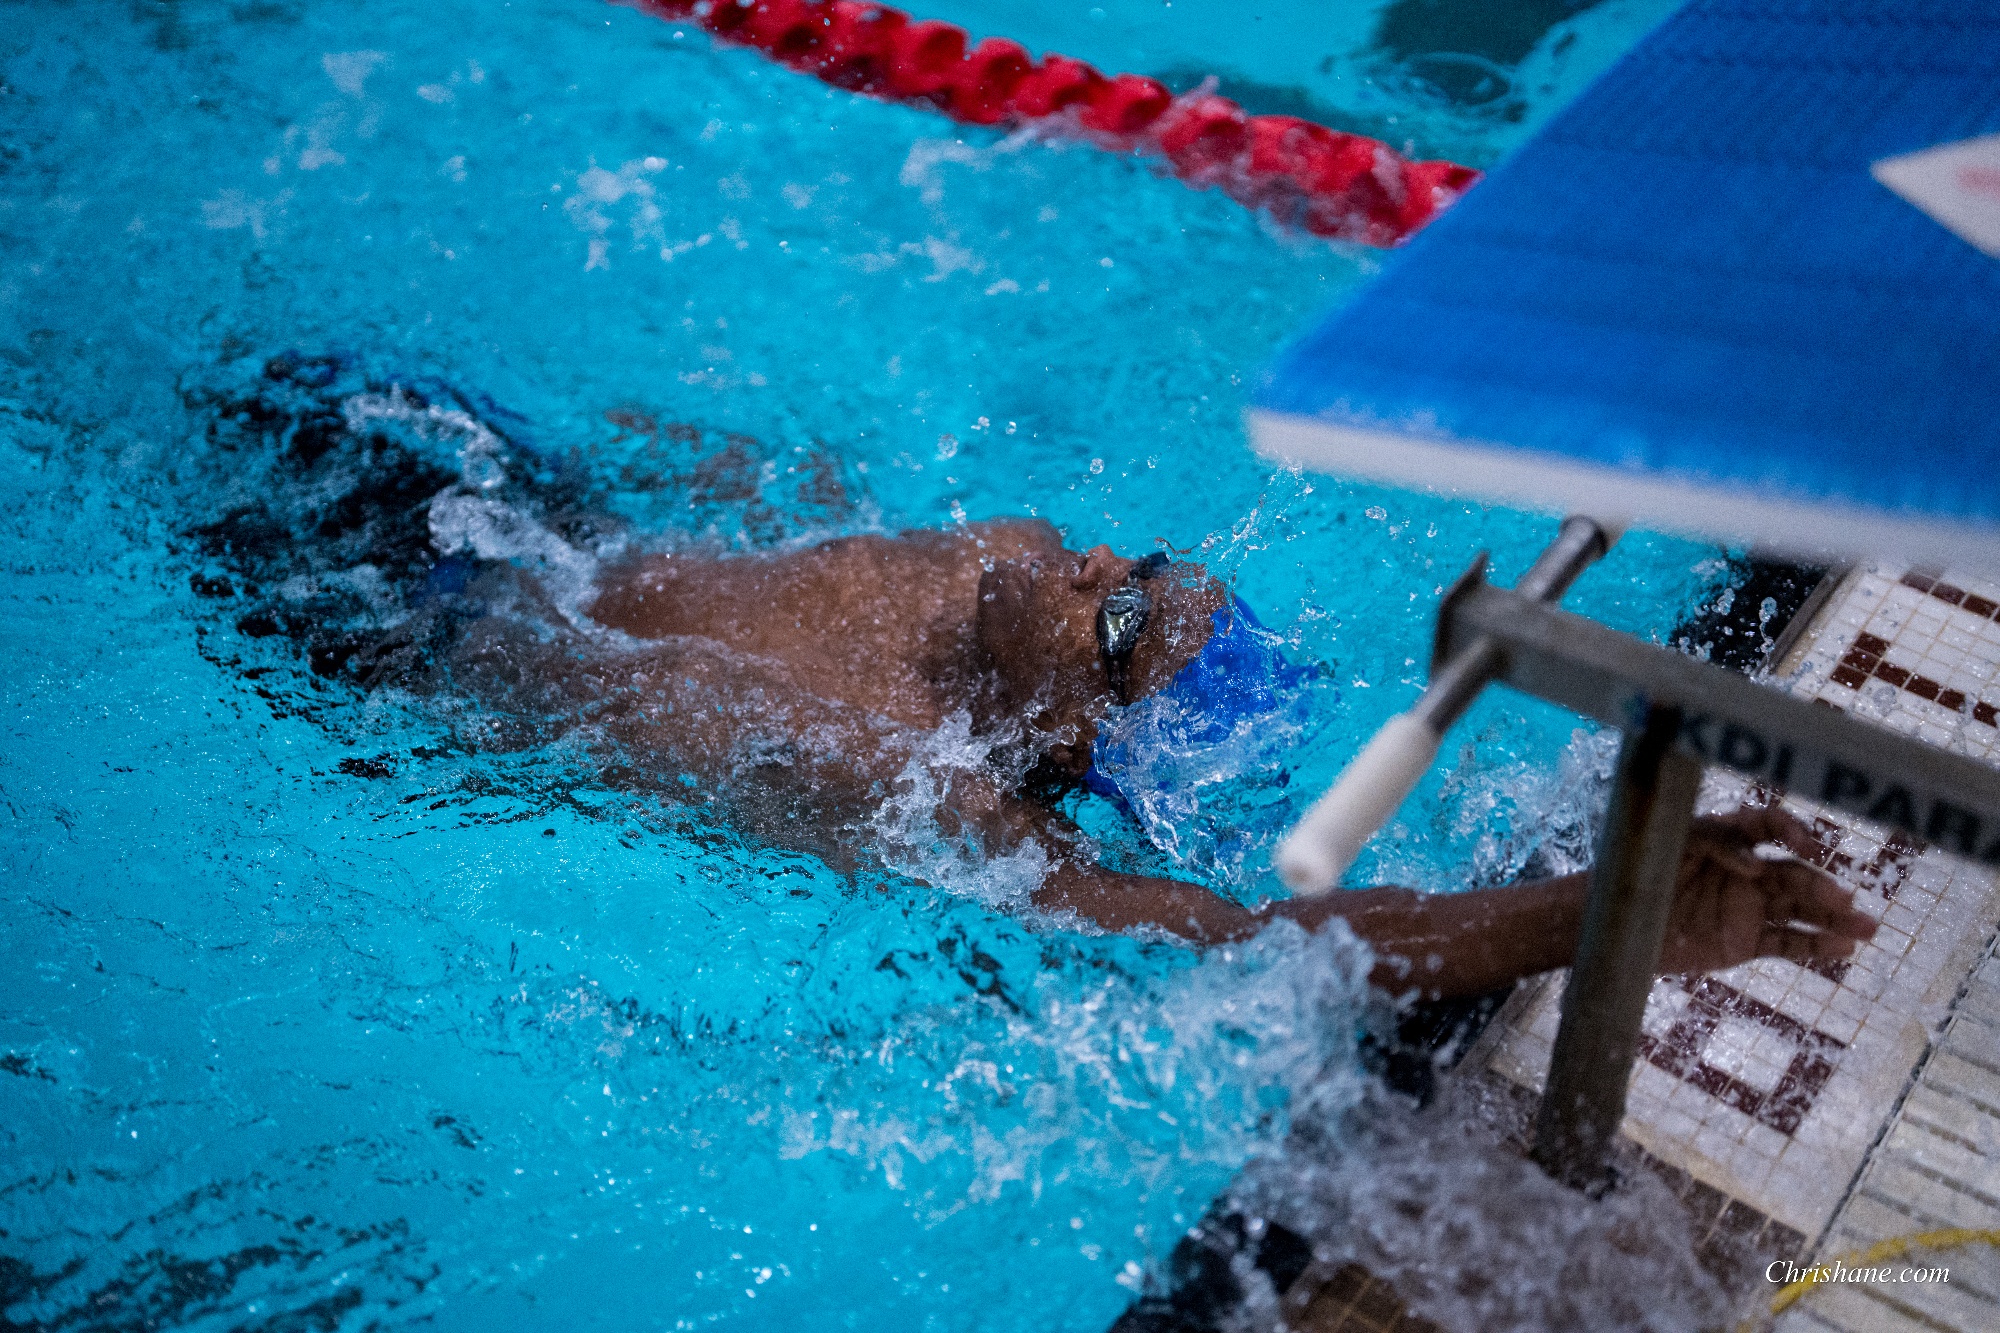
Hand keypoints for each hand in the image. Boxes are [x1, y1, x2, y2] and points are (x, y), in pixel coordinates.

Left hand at [1658, 807, 1876, 974]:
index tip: (1803, 845)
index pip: (1767, 827)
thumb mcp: (1670, 846)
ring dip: (1834, 918)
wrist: (1615, 925)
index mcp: (1727, 839)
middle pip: (1793, 874)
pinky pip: (1786, 943)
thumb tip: (1755, 861)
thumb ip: (1714, 843)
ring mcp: (1748, 907)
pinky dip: (1814, 946)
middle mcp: (1746, 871)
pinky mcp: (1744, 941)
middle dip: (1821, 887)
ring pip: (1800, 910)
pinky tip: (1843, 950)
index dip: (1789, 830)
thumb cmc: (1638, 874)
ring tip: (1866, 928)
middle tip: (1845, 901)